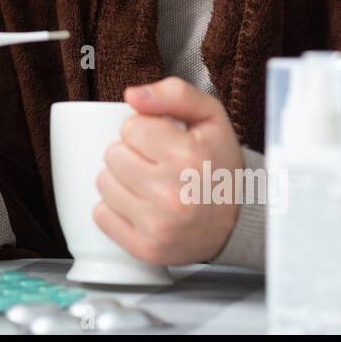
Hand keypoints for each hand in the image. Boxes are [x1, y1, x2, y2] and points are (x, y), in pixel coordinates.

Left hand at [94, 77, 246, 265]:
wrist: (239, 221)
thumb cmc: (220, 166)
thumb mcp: (211, 117)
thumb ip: (174, 93)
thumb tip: (131, 95)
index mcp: (188, 156)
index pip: (130, 128)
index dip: (144, 131)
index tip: (162, 142)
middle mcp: (172, 193)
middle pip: (113, 155)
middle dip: (130, 154)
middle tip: (155, 164)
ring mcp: (158, 224)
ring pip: (103, 183)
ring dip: (120, 180)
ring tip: (148, 184)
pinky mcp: (146, 248)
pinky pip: (101, 216)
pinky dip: (115, 209)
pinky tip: (140, 206)